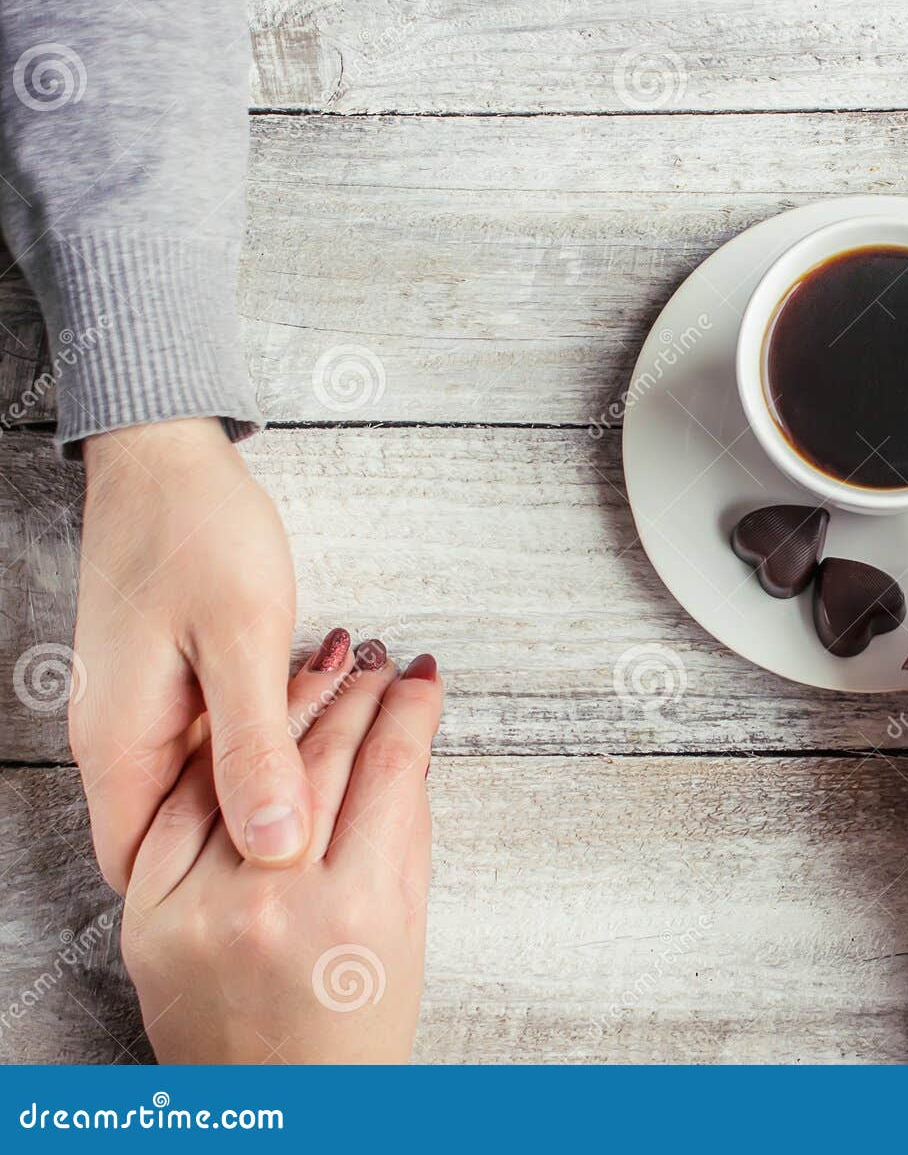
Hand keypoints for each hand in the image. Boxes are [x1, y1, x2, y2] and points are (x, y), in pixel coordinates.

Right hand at [71, 418, 313, 891]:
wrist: (171, 457)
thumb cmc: (199, 533)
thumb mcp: (241, 640)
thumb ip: (256, 748)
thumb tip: (276, 848)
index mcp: (120, 746)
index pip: (143, 867)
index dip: (215, 885)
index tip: (295, 879)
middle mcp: (121, 741)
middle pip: (185, 832)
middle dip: (260, 831)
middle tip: (345, 818)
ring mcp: (143, 714)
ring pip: (210, 786)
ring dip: (273, 780)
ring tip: (351, 766)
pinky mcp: (170, 686)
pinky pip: (219, 742)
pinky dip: (270, 739)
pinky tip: (326, 723)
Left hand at [120, 640, 440, 1062]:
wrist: (280, 1108)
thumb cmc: (356, 1028)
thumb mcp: (405, 929)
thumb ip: (402, 833)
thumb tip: (402, 743)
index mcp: (356, 907)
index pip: (389, 770)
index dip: (412, 711)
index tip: (426, 679)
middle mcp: (276, 901)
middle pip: (322, 758)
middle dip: (359, 695)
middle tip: (380, 661)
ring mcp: (202, 907)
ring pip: (248, 770)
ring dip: (292, 708)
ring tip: (326, 671)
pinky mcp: (148, 916)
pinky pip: (181, 810)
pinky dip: (215, 760)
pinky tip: (246, 725)